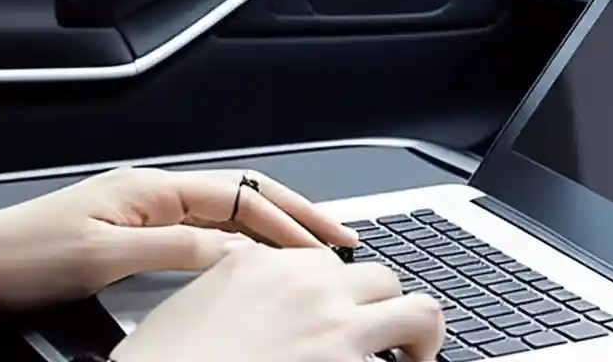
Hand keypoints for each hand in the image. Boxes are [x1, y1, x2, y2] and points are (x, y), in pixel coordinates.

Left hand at [0, 167, 357, 311]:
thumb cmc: (23, 255)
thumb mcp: (106, 255)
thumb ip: (177, 248)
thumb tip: (237, 249)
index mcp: (154, 188)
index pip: (243, 197)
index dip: (290, 221)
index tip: (323, 244)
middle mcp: (155, 193)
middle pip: (246, 198)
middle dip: (297, 216)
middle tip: (339, 237)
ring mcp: (146, 212)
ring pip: (229, 216)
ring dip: (273, 231)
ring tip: (311, 250)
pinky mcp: (135, 234)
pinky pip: (205, 234)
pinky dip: (241, 245)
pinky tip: (256, 262)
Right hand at [112, 245, 444, 361]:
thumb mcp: (189, 309)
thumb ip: (233, 286)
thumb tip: (255, 283)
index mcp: (263, 268)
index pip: (327, 261)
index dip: (344, 290)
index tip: (350, 308)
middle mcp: (308, 290)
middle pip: (379, 278)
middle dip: (388, 306)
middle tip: (389, 337)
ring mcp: (337, 331)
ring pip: (419, 312)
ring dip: (423, 334)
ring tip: (419, 357)